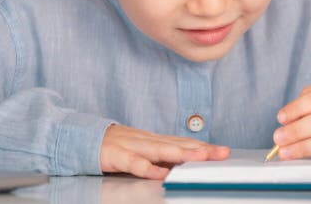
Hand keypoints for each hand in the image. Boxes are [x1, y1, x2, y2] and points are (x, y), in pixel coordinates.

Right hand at [100, 124, 229, 179]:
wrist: (86, 138)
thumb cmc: (118, 146)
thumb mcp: (143, 149)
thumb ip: (163, 155)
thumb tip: (186, 162)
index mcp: (155, 140)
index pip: (184, 142)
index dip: (204, 147)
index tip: (224, 151)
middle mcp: (148, 140)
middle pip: (178, 144)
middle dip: (201, 149)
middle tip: (221, 153)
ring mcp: (134, 146)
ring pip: (161, 150)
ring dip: (182, 154)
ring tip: (200, 157)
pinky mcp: (118, 156)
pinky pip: (135, 163)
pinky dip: (148, 168)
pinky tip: (160, 173)